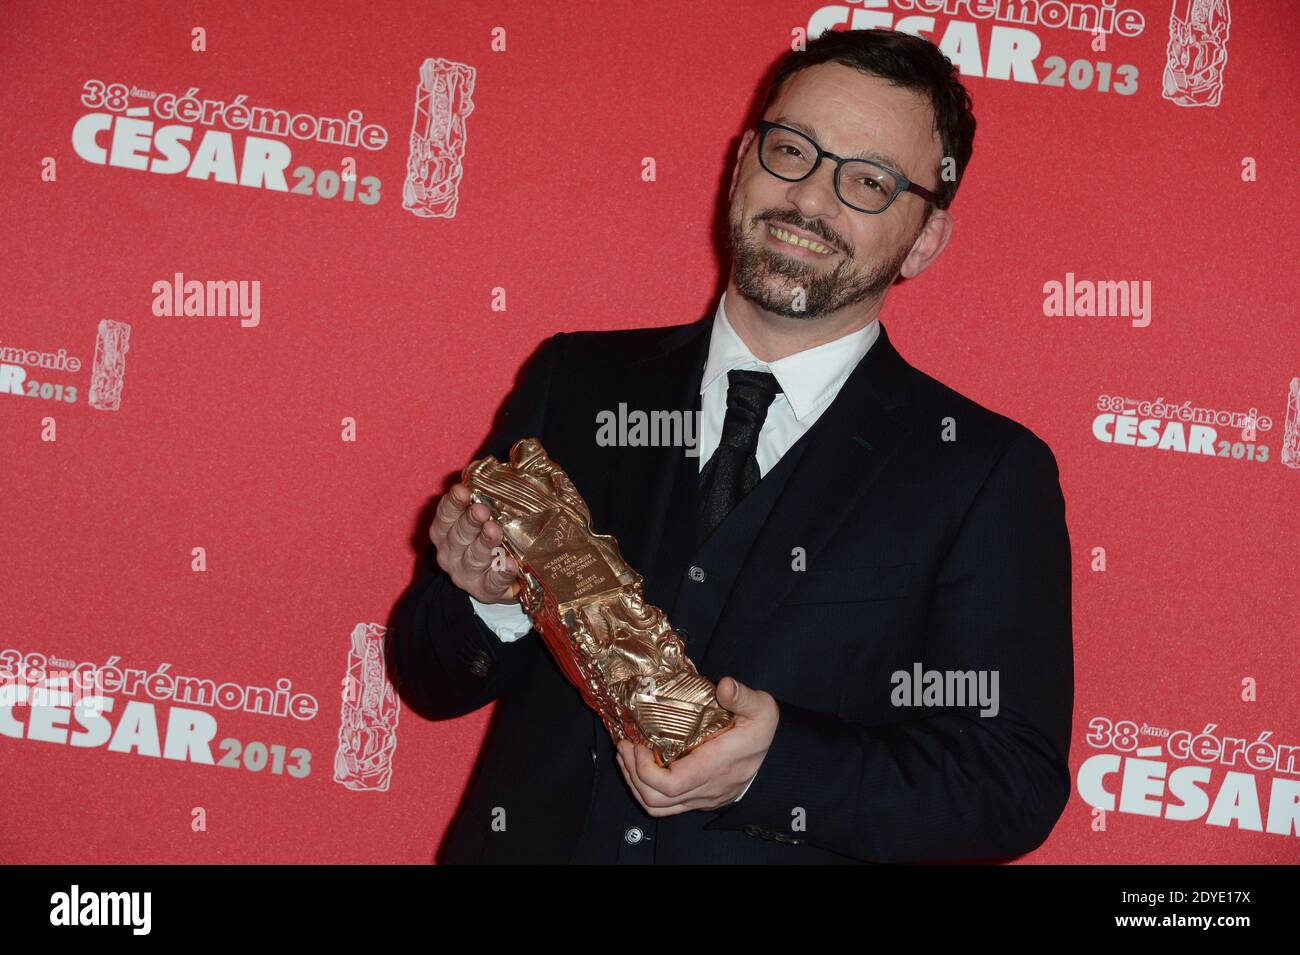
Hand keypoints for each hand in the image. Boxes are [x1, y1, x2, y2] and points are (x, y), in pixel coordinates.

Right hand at [429, 473, 521, 604]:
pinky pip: (493, 582)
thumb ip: (482, 487)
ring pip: (473, 558)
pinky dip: (501, 573)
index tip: (462, 490)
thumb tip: (480, 463)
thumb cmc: (489, 537)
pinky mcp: (485, 591)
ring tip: (496, 531)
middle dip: (469, 521)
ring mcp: (465, 575)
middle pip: (457, 536)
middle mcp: (450, 554)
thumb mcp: (485, 511)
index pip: (445, 515)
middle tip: (482, 510)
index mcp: (446, 531)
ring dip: (484, 544)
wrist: (504, 578)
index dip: (452, 503)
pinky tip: (511, 563)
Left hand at [615, 676, 778, 815]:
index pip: (671, 784)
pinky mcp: (698, 800)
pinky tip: (641, 767)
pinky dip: (646, 789)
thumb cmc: (765, 735)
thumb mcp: (762, 710)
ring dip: (635, 783)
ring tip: (627, 756)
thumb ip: (743, 696)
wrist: (778, 762)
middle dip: (631, 773)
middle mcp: (705, 788)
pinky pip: (665, 806)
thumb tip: (725, 685)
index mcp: (714, 766)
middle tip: (624, 746)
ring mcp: (701, 798)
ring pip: (657, 806)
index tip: (635, 744)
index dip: (643, 769)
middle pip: (655, 799)